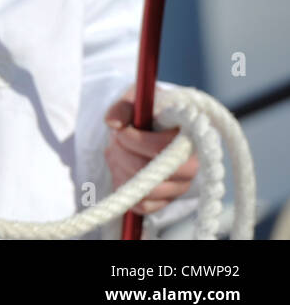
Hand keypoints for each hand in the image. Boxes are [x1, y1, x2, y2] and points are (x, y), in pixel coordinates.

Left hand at [103, 84, 199, 214]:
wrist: (146, 128)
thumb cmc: (145, 111)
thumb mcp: (135, 99)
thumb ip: (123, 106)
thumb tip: (113, 123)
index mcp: (190, 136)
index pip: (163, 148)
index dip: (134, 141)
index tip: (120, 131)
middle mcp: (192, 164)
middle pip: (152, 174)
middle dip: (123, 155)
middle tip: (114, 141)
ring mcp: (181, 185)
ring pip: (145, 190)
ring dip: (120, 169)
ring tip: (117, 152)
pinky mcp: (168, 200)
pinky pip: (143, 205)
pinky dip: (125, 189)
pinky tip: (122, 170)